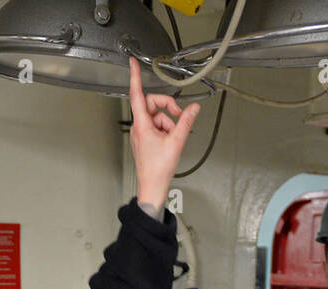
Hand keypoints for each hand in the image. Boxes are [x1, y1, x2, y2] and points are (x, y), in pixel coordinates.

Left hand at [127, 57, 199, 209]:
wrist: (153, 186)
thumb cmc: (158, 169)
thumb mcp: (176, 142)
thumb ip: (186, 122)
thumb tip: (194, 108)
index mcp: (142, 124)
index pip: (137, 94)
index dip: (135, 77)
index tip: (133, 63)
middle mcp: (138, 126)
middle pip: (152, 104)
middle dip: (167, 108)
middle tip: (180, 117)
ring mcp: (141, 133)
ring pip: (157, 117)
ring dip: (169, 123)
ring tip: (173, 138)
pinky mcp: (144, 139)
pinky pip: (156, 127)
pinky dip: (166, 130)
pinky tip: (170, 142)